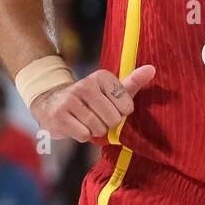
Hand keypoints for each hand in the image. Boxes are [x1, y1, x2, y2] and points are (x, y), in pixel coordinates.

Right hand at [31, 64, 154, 141]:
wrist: (51, 102)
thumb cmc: (90, 99)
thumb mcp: (111, 89)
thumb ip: (132, 82)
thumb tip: (152, 69)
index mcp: (101, 77)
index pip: (126, 106)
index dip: (121, 112)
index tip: (110, 106)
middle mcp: (85, 85)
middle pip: (113, 119)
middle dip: (108, 123)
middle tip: (98, 116)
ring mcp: (70, 100)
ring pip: (98, 128)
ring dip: (95, 130)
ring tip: (87, 120)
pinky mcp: (59, 116)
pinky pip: (84, 135)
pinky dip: (83, 136)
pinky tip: (77, 125)